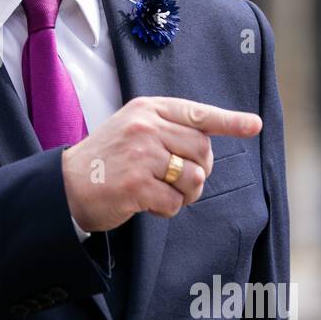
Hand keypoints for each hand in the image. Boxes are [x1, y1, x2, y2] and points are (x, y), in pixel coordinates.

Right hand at [61, 96, 261, 232]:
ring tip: (161, 192)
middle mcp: (146, 127)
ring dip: (185, 194)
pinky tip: (146, 204)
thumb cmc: (105, 160)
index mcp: (147, 109)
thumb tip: (209, 143)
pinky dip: (166, 210)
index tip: (254, 125)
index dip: (229, 121)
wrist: (65, 185)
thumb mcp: (132, 128)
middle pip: (203, 151)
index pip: (197, 113)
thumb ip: (166, 128)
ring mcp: (141, 155)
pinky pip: (175, 203)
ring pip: (194, 178)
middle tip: (179, 182)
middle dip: (200, 172)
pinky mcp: (136, 185)